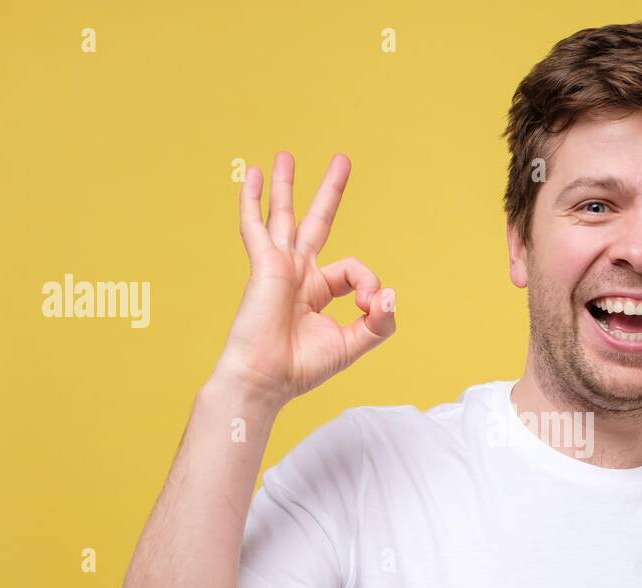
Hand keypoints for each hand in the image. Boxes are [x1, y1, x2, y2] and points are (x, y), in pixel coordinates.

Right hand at [213, 150, 395, 407]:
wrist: (266, 379)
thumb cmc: (302, 367)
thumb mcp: (353, 344)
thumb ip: (379, 323)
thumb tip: (390, 295)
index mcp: (317, 291)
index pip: (352, 270)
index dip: (368, 284)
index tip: (370, 306)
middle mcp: (298, 273)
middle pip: (317, 222)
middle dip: (330, 192)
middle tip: (342, 160)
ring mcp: (279, 266)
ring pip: (284, 216)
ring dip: (286, 185)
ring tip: (285, 155)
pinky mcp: (264, 264)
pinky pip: (256, 226)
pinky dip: (252, 199)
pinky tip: (252, 173)